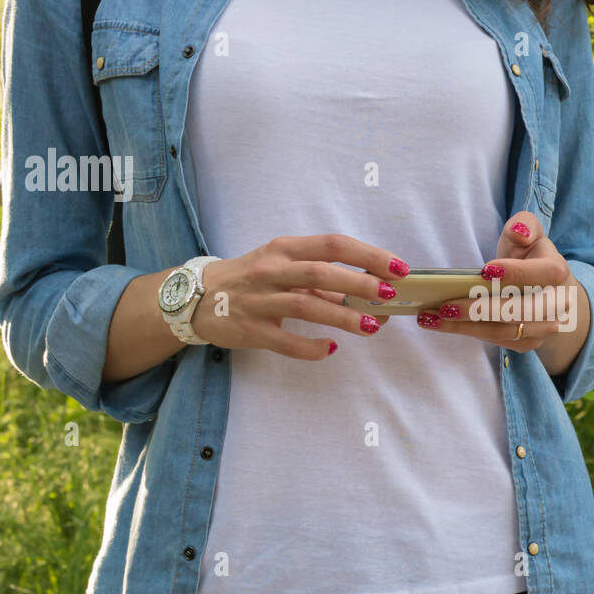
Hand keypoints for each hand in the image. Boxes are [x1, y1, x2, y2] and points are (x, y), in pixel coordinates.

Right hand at [190, 234, 409, 359]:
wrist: (196, 297)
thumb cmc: (252, 278)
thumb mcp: (283, 267)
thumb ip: (322, 278)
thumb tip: (369, 292)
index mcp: (285, 248)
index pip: (332, 245)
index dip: (368, 255)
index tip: (398, 267)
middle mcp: (272, 270)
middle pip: (321, 272)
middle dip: (360, 283)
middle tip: (389, 295)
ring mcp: (259, 300)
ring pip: (306, 305)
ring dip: (342, 317)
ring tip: (371, 326)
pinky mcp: (249, 329)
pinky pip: (284, 340)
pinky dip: (309, 347)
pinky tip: (330, 349)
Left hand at [414, 211, 578, 351]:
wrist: (546, 288)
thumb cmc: (530, 256)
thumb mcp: (528, 232)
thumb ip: (525, 225)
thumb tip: (518, 231)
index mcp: (557, 272)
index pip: (542, 275)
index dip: (515, 274)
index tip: (484, 271)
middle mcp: (556, 304)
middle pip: (518, 311)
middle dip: (478, 310)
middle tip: (444, 306)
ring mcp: (543, 327)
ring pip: (503, 331)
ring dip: (464, 326)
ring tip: (431, 317)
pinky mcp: (527, 342)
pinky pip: (496, 341)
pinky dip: (466, 333)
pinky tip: (438, 323)